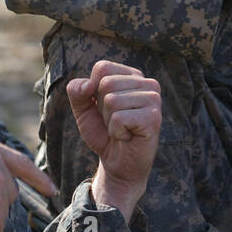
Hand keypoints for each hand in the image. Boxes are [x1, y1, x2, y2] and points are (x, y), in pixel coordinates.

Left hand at [67, 60, 161, 217]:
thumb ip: (77, 92)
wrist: (118, 164)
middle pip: (106, 83)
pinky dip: (117, 131)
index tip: (105, 108)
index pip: (102, 68)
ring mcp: (153, 99)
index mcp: (132, 76)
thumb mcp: (83, 110)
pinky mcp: (153, 117)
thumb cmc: (104, 133)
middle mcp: (147, 83)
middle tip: (116, 121)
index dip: (93, 91)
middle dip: (102, 108)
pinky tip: (128, 136)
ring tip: (122, 129)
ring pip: (112, 100)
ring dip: (110, 121)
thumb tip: (87, 85)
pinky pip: (119, 118)